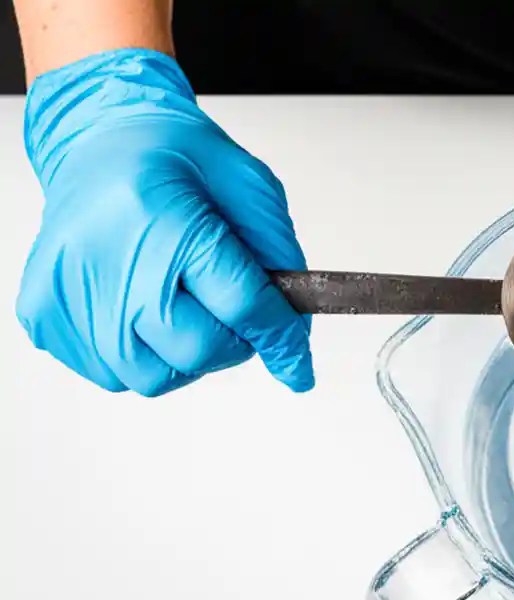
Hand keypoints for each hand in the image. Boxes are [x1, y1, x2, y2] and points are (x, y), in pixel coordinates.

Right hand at [16, 49, 312, 396]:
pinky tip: (145, 311)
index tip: (297, 366)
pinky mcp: (44, 312)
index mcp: (162, 216)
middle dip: (232, 342)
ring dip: (185, 356)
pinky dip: (142, 356)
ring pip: (152, 377)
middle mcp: (106, 257)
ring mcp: (67, 289)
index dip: (279, 339)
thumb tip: (291, 340)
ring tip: (185, 308)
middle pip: (196, 349)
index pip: (240, 304)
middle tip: (230, 311)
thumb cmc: (174, 158)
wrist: (101, 137)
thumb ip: (279, 262)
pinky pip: (111, 374)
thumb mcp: (250, 188)